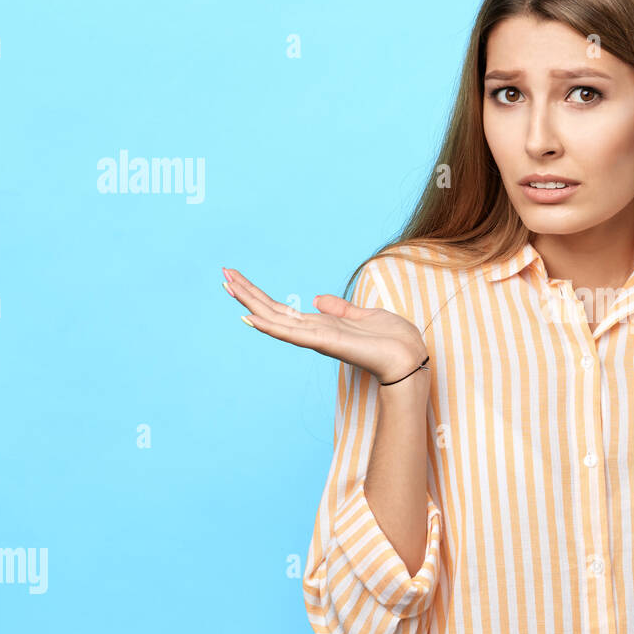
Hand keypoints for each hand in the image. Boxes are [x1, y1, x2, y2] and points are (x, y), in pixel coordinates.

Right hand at [222, 267, 428, 382]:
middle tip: (223, 274)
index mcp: (322, 325)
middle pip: (273, 311)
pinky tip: (251, 318)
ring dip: (252, 303)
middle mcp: (315, 332)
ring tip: (229, 288)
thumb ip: (340, 309)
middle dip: (248, 293)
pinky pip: (294, 334)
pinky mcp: (327, 343)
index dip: (260, 294)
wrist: (410, 358)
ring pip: (277, 320)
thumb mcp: (365, 316)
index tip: (238, 278)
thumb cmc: (393, 341)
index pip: (283, 309)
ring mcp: (318, 338)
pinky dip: (272, 327)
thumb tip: (317, 298)